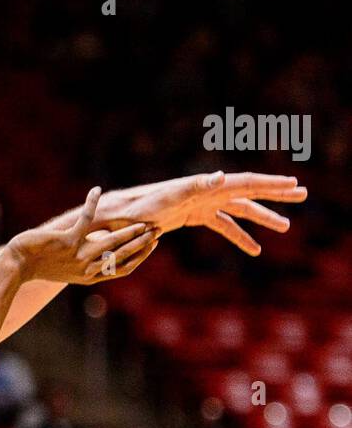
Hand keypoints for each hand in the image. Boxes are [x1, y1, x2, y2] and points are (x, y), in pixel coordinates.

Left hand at [9, 187, 158, 284]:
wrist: (17, 266)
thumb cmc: (39, 265)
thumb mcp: (67, 267)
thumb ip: (87, 261)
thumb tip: (101, 252)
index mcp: (90, 276)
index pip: (124, 268)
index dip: (141, 256)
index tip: (153, 244)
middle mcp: (87, 269)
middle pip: (123, 256)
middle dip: (142, 243)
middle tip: (157, 230)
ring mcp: (78, 256)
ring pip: (111, 242)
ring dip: (129, 231)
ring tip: (143, 221)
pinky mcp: (67, 242)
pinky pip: (85, 220)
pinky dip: (91, 203)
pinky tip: (97, 191)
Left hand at [98, 171, 306, 256]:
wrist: (125, 217)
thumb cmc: (144, 206)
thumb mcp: (171, 197)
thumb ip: (196, 186)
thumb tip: (221, 177)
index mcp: (208, 185)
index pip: (246, 183)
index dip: (271, 184)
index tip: (294, 185)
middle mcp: (208, 191)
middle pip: (249, 192)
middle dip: (276, 194)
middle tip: (303, 195)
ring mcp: (203, 203)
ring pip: (240, 210)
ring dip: (263, 217)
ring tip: (286, 227)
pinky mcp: (195, 216)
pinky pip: (224, 226)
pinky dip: (239, 236)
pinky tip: (254, 250)